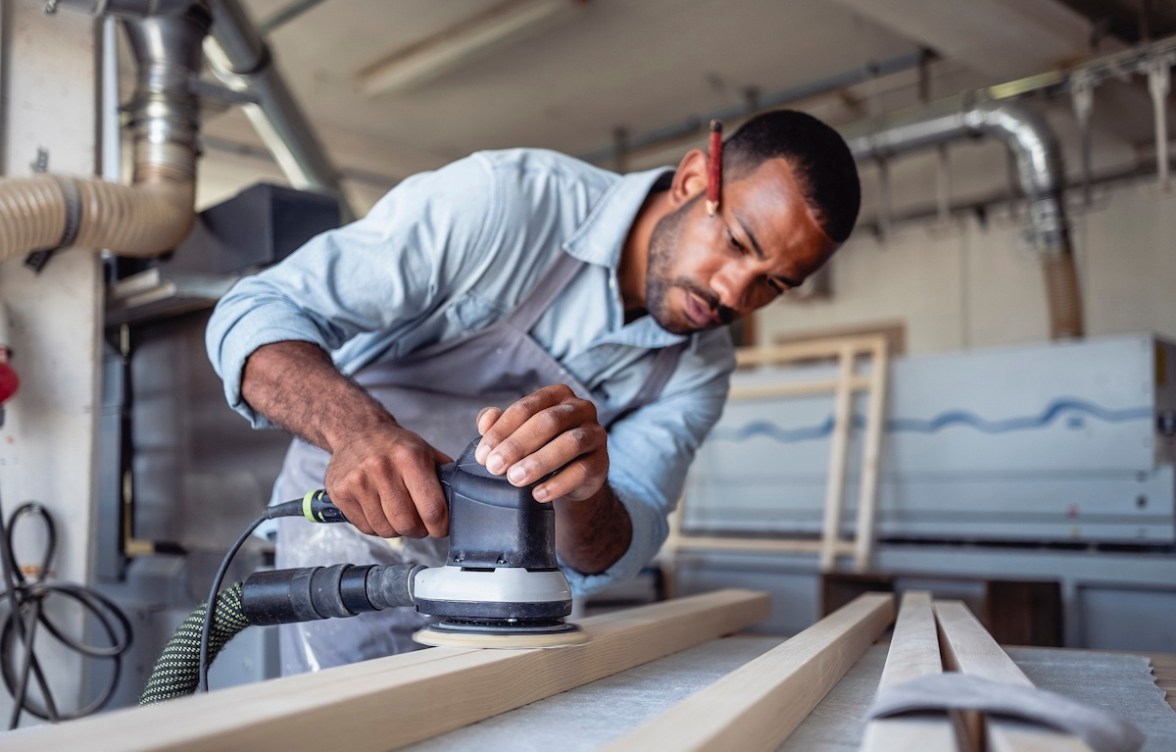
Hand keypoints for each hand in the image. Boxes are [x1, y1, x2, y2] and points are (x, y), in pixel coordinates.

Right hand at [323, 423, 451, 537]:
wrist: (356, 431)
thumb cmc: (395, 446)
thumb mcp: (426, 452)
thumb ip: (445, 477)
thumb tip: (463, 503)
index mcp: (410, 459)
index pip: (432, 509)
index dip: (440, 526)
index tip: (441, 527)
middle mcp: (382, 469)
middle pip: (407, 524)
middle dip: (419, 530)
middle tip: (420, 523)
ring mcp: (358, 482)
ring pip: (386, 530)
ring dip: (397, 529)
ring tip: (399, 514)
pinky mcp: (341, 493)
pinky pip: (366, 528)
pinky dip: (378, 527)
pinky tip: (380, 510)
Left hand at [474, 384, 607, 502]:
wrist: (570, 478)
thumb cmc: (540, 447)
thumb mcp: (518, 434)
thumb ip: (499, 425)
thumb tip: (485, 421)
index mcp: (557, 395)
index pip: (527, 407)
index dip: (502, 430)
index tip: (482, 455)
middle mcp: (580, 408)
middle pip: (548, 422)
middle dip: (517, 445)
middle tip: (494, 467)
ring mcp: (595, 434)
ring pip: (570, 443)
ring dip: (539, 462)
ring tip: (514, 479)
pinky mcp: (602, 462)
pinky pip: (582, 471)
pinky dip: (558, 484)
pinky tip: (538, 494)